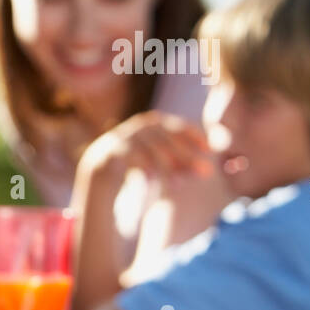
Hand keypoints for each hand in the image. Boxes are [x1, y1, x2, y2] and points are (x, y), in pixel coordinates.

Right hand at [78, 111, 214, 184]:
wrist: (98, 174)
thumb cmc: (136, 168)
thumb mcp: (161, 164)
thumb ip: (181, 164)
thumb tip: (209, 169)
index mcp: (151, 123)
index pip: (177, 126)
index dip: (194, 136)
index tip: (210, 150)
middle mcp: (137, 127)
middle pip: (166, 138)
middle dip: (186, 155)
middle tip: (204, 173)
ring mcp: (121, 137)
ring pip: (149, 148)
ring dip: (166, 167)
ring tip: (177, 186)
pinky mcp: (109, 152)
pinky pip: (130, 156)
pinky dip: (143, 167)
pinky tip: (152, 181)